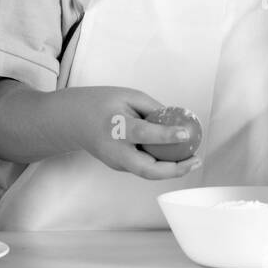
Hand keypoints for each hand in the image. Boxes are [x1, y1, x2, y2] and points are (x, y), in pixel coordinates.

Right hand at [58, 86, 203, 179]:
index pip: (143, 134)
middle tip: (196, 160)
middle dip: (174, 170)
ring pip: (147, 172)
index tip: (186, 134)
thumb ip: (153, 108)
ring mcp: (115, 162)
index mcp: (115, 127)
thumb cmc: (101, 103)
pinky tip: (176, 156)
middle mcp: (114, 150)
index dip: (165, 135)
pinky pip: (143, 167)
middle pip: (146, 169)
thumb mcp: (128, 95)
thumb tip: (179, 119)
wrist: (71, 121)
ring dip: (171, 169)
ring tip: (193, 159)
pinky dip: (160, 164)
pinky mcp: (118, 166)